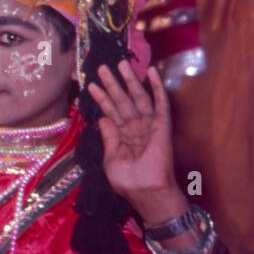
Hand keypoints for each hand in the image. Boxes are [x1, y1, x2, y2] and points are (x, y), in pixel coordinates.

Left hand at [87, 61, 185, 221]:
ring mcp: (148, 124)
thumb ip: (109, 138)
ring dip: (130, 80)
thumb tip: (102, 118)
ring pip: (137, 97)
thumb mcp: (111, 159)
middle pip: (122, 100)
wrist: (146, 190)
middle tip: (102, 66)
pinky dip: (156, 87)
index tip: (91, 84)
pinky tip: (151, 72)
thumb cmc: (128, 181)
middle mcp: (135, 127)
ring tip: (120, 63)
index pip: (110, 111)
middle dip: (112, 83)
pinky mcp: (162, 124)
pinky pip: (160, 102)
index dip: (101, 98)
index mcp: (122, 136)